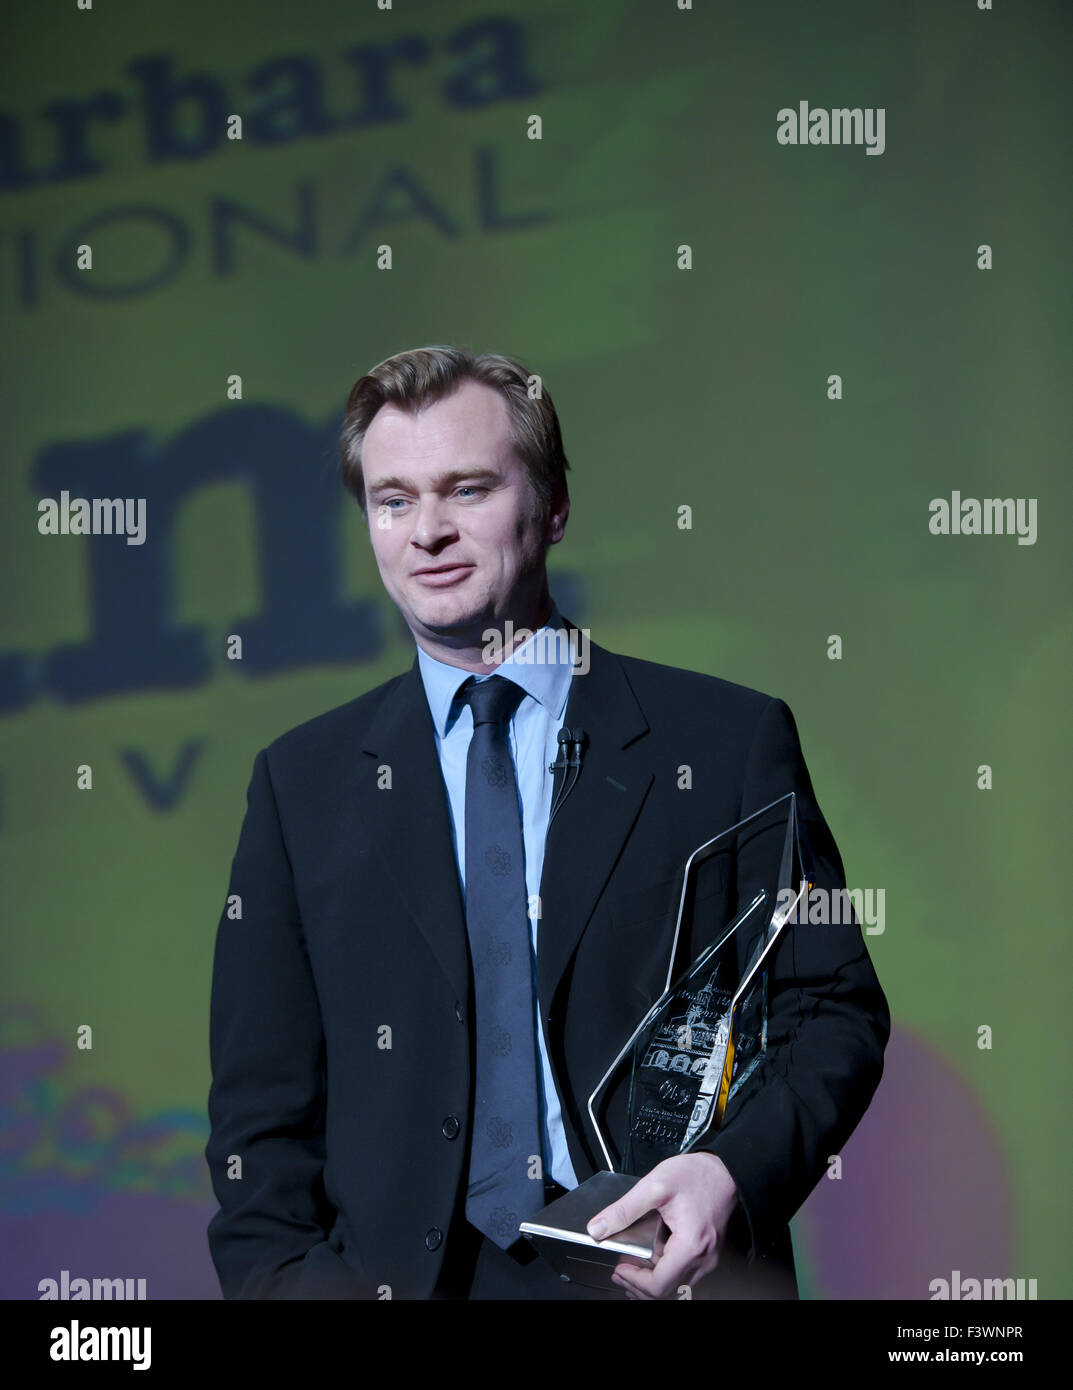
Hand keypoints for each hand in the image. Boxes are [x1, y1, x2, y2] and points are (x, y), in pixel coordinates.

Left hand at [586, 1151, 738, 1299]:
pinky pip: (685, 1277)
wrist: (725, 1169)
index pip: (659, 1286)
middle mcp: (704, 1260)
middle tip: (620, 1271)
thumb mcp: (654, 1186)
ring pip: (677, 1289)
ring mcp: (708, 1259)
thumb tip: (598, 1228)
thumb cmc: (697, 1175)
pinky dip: (666, 1275)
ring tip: (632, 1268)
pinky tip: (651, 1262)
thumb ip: (624, 1209)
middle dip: (639, 1286)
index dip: (634, 1281)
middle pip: (668, 1293)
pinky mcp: (708, 1254)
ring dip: (652, 1284)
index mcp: (691, 1246)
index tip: (619, 1269)